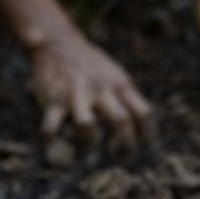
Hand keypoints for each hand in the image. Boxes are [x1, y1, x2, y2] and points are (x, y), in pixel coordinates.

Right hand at [29, 27, 152, 152]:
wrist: (60, 42)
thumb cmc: (92, 65)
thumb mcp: (115, 75)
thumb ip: (129, 98)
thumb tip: (144, 128)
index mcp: (120, 85)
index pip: (143, 113)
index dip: (148, 135)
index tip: (147, 149)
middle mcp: (101, 90)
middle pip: (121, 121)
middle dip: (124, 145)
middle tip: (121, 155)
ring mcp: (76, 95)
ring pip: (86, 126)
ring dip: (87, 143)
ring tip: (86, 146)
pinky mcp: (53, 100)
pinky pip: (51, 129)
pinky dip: (51, 145)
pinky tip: (52, 150)